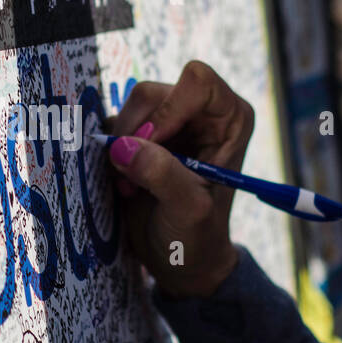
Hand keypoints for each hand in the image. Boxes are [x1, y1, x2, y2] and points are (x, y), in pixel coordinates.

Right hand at [105, 61, 253, 296]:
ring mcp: (170, 120)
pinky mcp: (143, 134)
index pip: (197, 82)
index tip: (153, 147)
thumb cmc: (198, 236)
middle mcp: (201, 112)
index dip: (169, 111)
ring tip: (132, 187)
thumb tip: (122, 147)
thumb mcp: (188, 210)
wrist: (180, 260)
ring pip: (129, 109)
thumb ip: (162, 174)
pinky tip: (125, 184)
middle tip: (135, 179)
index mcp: (230, 118)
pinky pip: (114, 126)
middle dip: (137, 135)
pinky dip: (111, 153)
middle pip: (153, 94)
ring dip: (121, 148)